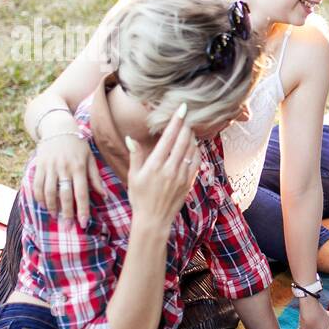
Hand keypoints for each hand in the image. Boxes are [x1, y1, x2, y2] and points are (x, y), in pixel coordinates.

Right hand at [33, 127, 105, 226]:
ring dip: (52, 207)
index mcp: (79, 167)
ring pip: (49, 192)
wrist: (58, 128)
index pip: (82, 193)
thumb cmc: (78, 145)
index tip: (84, 223)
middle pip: (65, 195)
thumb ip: (95, 177)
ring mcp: (50, 167)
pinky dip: (39, 197)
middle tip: (68, 227)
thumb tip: (104, 196)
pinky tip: (44, 205)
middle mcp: (64, 168)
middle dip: (67, 213)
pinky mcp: (39, 166)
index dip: (83, 210)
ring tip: (56, 217)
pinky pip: (37, 185)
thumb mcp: (90, 158)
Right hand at [126, 106, 198, 228]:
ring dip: (192, 137)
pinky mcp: (188, 183)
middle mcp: (170, 169)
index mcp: (155, 165)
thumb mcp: (133, 176)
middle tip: (187, 115)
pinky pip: (196, 162)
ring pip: (191, 150)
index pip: (168, 137)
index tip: (182, 108)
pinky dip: (197, 151)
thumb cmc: (139, 197)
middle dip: (186, 126)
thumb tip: (131, 138)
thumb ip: (135, 155)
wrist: (153, 219)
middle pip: (183, 141)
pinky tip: (194, 145)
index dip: (176, 121)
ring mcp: (181, 176)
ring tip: (190, 129)